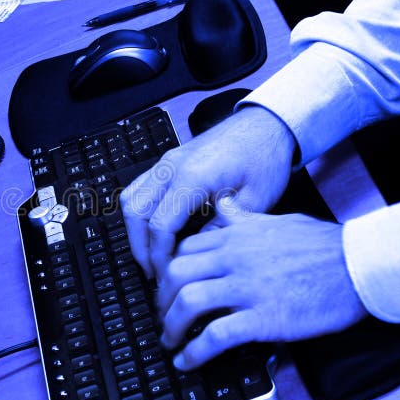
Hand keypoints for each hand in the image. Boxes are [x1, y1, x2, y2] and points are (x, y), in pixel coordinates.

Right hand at [120, 105, 296, 280]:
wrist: (267, 125)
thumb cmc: (265, 157)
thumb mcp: (254, 201)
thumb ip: (222, 228)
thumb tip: (197, 253)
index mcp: (193, 176)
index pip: (160, 224)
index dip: (160, 255)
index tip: (167, 274)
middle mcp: (173, 166)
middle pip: (136, 212)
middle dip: (140, 246)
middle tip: (153, 271)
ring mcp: (168, 162)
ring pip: (131, 198)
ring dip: (135, 229)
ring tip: (151, 253)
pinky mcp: (170, 161)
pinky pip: (140, 187)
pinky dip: (140, 211)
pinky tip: (155, 229)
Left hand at [159, 210, 368, 370]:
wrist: (360, 264)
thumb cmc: (325, 245)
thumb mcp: (278, 220)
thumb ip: (245, 218)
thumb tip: (225, 208)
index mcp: (237, 235)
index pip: (184, 251)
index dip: (169, 273)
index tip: (169, 290)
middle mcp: (235, 257)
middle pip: (175, 274)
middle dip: (161, 300)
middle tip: (162, 317)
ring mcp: (248, 287)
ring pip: (188, 302)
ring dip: (171, 326)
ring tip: (170, 341)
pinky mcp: (264, 317)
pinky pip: (215, 335)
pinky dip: (194, 351)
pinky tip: (188, 361)